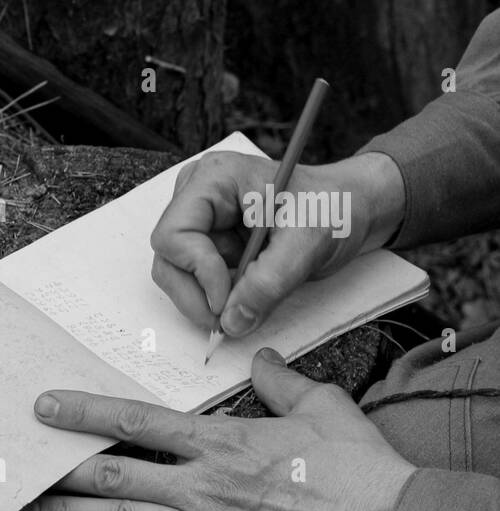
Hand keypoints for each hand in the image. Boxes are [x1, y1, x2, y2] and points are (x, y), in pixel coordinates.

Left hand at [16, 348, 415, 510]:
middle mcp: (203, 486)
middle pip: (113, 477)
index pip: (136, 421)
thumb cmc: (360, 470)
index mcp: (221, 442)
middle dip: (59, 471)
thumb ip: (281, 381)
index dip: (84, 413)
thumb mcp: (322, 407)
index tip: (46, 407)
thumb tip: (260, 358)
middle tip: (17, 467)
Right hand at [150, 151, 404, 335]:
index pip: (173, 235)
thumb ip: (268, 283)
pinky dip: (216, 299)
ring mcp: (200, 222)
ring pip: (176, 275)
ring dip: (206, 300)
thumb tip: (231, 322)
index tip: (227, 300)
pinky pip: (195, 282)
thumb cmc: (333, 207)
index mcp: (214, 179)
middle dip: (195, 294)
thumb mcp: (307, 243)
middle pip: (168, 259)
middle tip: (227, 322)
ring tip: (244, 305)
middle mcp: (197, 197)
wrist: (351, 208)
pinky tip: (246, 295)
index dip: (197, 272)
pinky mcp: (209, 244)